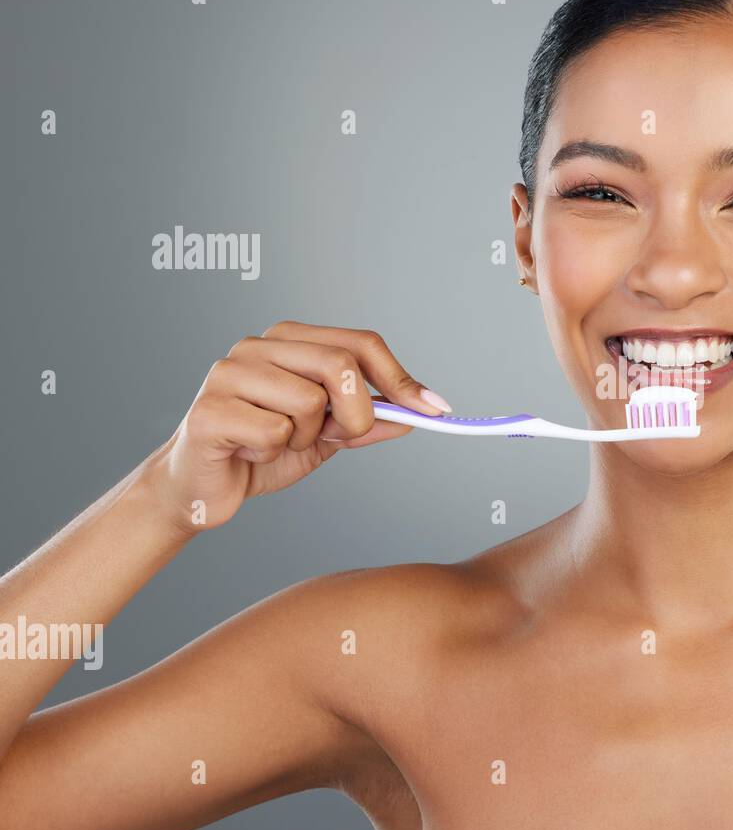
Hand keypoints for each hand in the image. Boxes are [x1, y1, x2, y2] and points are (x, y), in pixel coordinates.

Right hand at [139, 321, 450, 535]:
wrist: (201, 488)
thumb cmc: (261, 452)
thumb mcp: (326, 437)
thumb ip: (367, 422)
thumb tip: (416, 412)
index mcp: (289, 341)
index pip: (360, 343)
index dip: (401, 377)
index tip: (435, 410)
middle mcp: (257, 346)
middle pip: (341, 365)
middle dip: (357, 413)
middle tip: (340, 437)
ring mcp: (230, 373)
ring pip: (311, 402)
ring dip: (307, 437)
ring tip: (276, 443)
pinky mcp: (210, 409)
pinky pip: (276, 430)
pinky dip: (274, 452)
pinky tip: (250, 452)